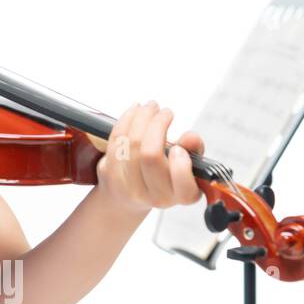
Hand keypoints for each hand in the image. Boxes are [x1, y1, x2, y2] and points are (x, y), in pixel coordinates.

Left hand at [95, 101, 205, 215]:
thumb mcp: (187, 165)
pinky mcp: (109, 175)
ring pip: (131, 144)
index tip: (177, 148)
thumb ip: (193, 151)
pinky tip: (135, 111)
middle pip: (150, 155)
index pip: (183, 184)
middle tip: (165, 111)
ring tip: (150, 107)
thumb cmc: (164, 176)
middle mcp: (155, 196)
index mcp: (182, 195)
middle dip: (157, 125)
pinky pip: (116, 141)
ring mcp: (129, 187)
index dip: (180, 165)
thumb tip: (191, 137)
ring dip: (141, 118)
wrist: (130, 195)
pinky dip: (126, 121)